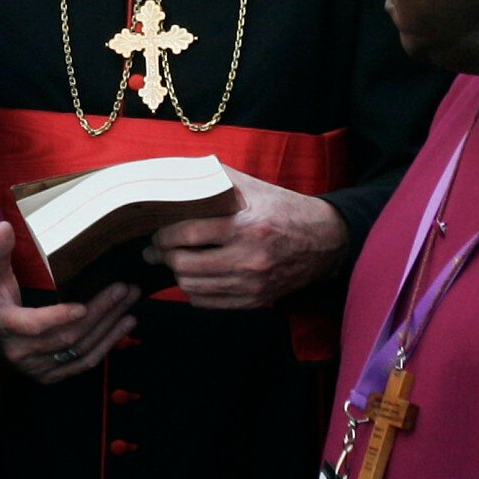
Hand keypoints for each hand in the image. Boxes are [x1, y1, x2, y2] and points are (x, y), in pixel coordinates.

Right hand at [0, 220, 137, 385]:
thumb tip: (3, 226)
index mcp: (6, 325)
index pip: (35, 324)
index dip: (59, 317)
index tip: (83, 305)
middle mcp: (21, 353)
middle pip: (67, 336)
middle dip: (99, 312)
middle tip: (123, 288)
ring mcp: (38, 368)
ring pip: (80, 350)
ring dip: (109, 327)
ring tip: (130, 302)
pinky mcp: (52, 376)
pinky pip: (84, 363)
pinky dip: (107, 344)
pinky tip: (125, 324)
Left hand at [146, 168, 348, 309]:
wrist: (323, 241)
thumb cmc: (282, 208)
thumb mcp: (251, 187)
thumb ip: (213, 178)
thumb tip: (175, 175)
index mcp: (245, 225)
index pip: (189, 234)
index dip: (164, 235)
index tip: (156, 232)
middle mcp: (248, 258)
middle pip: (185, 265)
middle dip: (164, 256)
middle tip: (155, 249)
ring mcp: (252, 284)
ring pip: (193, 287)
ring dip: (176, 274)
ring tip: (171, 261)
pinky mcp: (255, 300)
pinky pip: (209, 303)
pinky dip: (193, 291)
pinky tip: (192, 276)